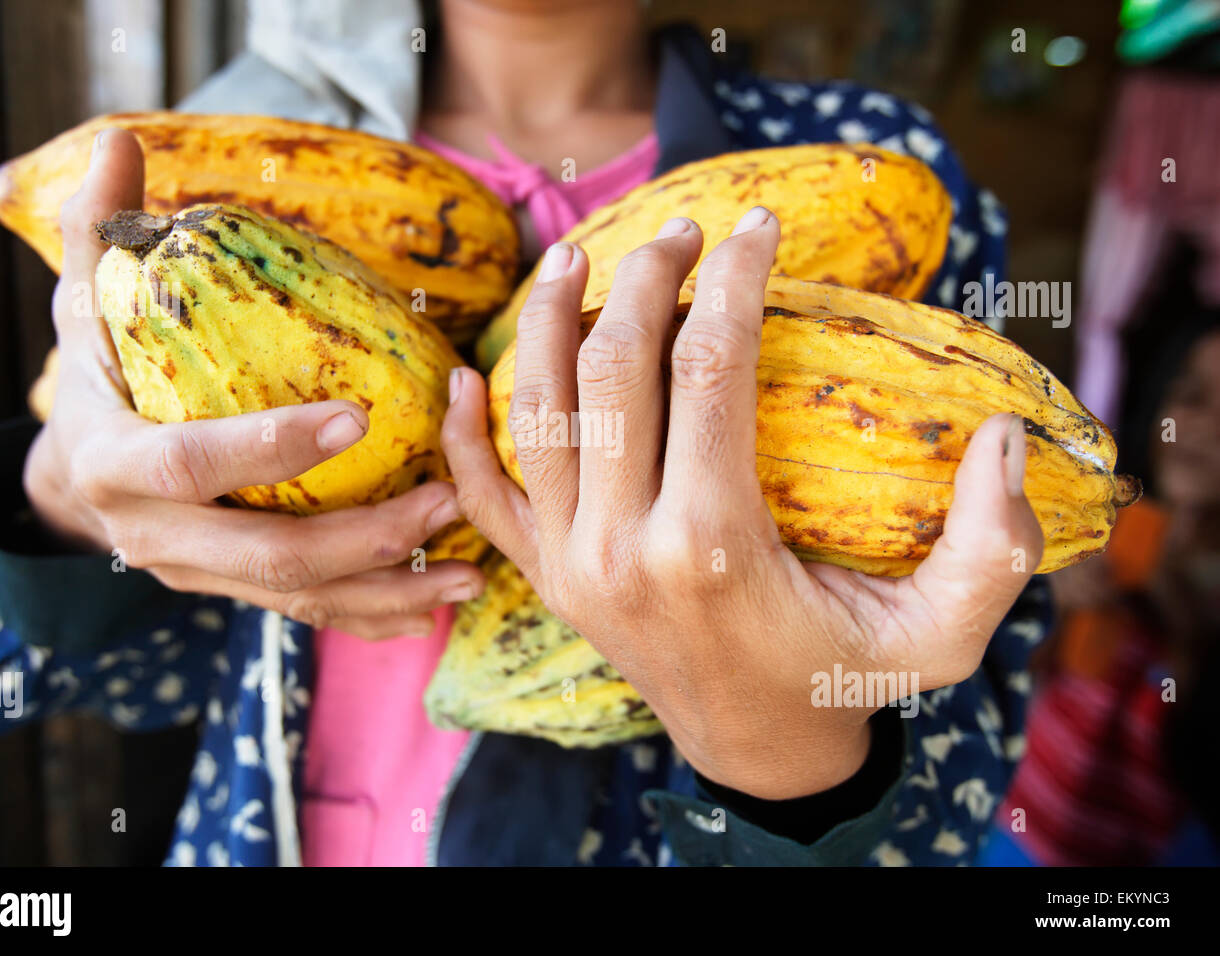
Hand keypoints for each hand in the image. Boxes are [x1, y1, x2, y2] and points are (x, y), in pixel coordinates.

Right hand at [23, 129, 483, 638]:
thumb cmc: (96, 372)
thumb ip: (99, 228)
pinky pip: (306, 613)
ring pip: (298, 597)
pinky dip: (371, 615)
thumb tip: (120, 141)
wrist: (72, 473)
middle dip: (361, 538)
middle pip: (265, 555)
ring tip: (466, 571)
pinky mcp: (233, 590)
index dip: (268, 448)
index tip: (355, 420)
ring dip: (387, 589)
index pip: (192, 464)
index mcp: (115, 463)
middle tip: (445, 504)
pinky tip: (433, 607)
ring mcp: (198, 573)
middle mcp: (154, 535)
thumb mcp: (83, 300)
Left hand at [443, 209, 1042, 798]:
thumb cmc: (845, 680)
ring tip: (575, 255)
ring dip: (549, 322)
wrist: (757, 755)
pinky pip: (486, 499)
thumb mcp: (942, 636)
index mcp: (711, 544)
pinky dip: (465, 435)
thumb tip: (1002, 436)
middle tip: (682, 231)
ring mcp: (570, 563)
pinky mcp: (547, 579)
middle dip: (646, 279)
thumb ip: (993, 548)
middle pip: (613, 368)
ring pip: (538, 413)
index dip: (735, 278)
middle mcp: (622, 545)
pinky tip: (466, 376)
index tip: (758, 226)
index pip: (710, 367)